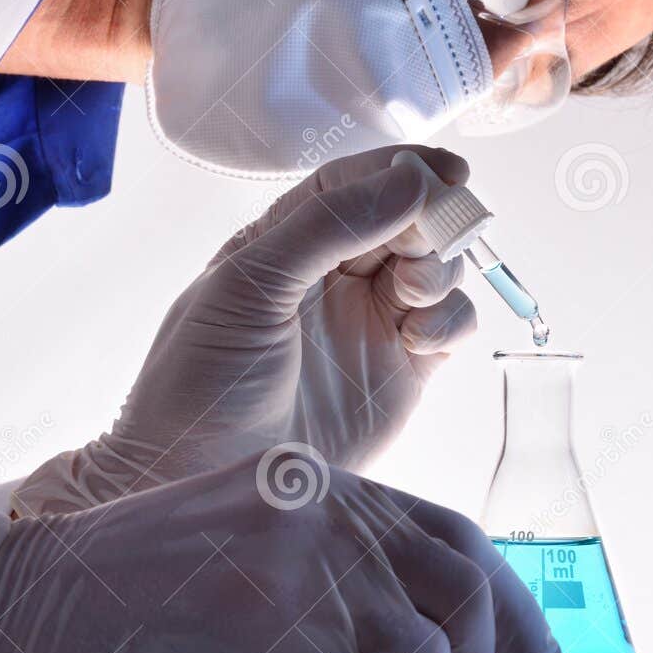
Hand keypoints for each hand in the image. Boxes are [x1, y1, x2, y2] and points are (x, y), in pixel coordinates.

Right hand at [0, 450, 567, 652]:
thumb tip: (416, 620)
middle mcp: (331, 528)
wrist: (8, 616)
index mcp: (321, 487)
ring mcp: (312, 594)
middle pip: (469, 599)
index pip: (459, 541)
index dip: (516, 611)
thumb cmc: (113, 583)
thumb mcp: (236, 528)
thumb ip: (327, 553)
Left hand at [14, 146, 473, 514]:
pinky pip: (449, 324)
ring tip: (412, 296)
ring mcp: (370, 324)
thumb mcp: (250, 287)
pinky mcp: (402, 372)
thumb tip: (411, 181)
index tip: (451, 171)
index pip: (353, 184)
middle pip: (406, 220)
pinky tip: (418, 341)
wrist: (200, 483)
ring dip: (441, 270)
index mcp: (284, 243)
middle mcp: (332, 276)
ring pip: (437, 269)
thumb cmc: (202, 384)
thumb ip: (327, 226)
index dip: (403, 170)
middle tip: (422, 247)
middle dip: (429, 223)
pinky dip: (451, 321)